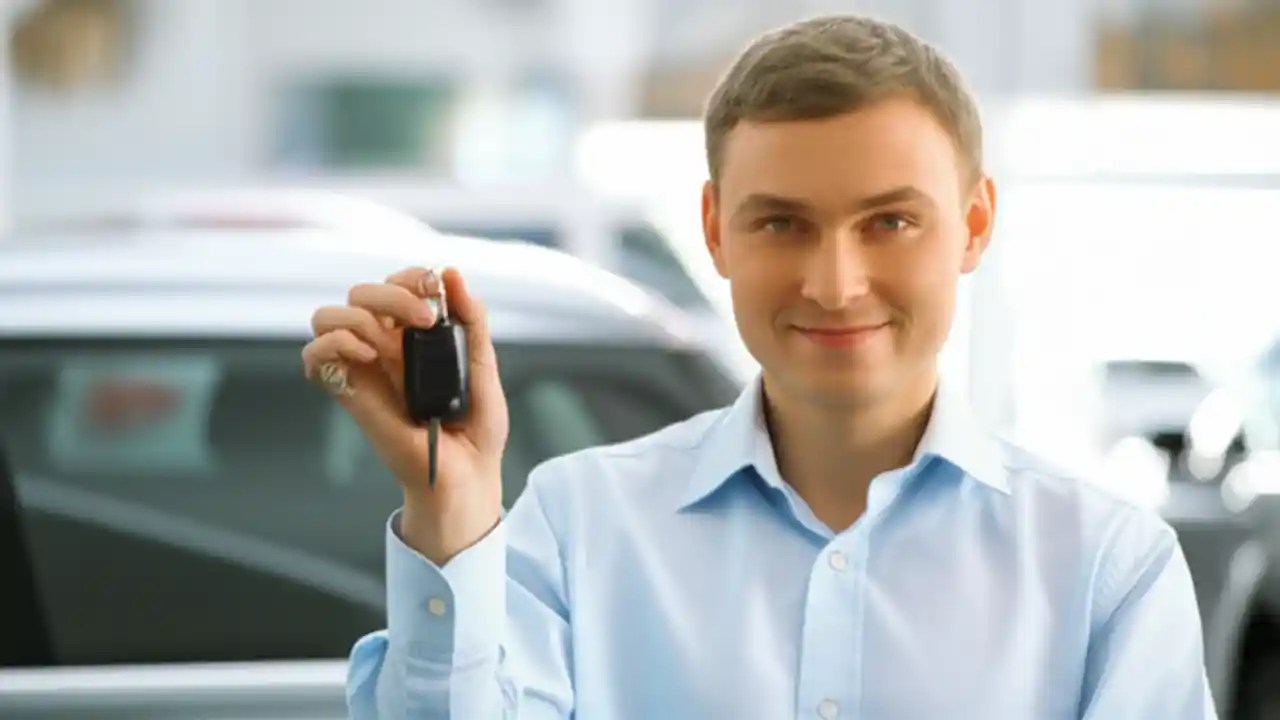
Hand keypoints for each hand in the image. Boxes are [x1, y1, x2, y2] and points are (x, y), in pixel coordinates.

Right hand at [302, 266, 508, 564]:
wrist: (466, 477)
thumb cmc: (476, 430)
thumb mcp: (483, 367)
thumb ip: (473, 322)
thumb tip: (452, 273)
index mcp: (416, 336)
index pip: (397, 284)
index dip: (410, 276)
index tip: (435, 290)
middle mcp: (385, 347)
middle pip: (360, 292)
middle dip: (390, 293)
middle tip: (423, 321)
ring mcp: (363, 368)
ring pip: (328, 315)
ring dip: (358, 318)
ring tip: (388, 347)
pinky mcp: (348, 393)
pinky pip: (314, 356)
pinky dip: (334, 344)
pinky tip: (367, 357)